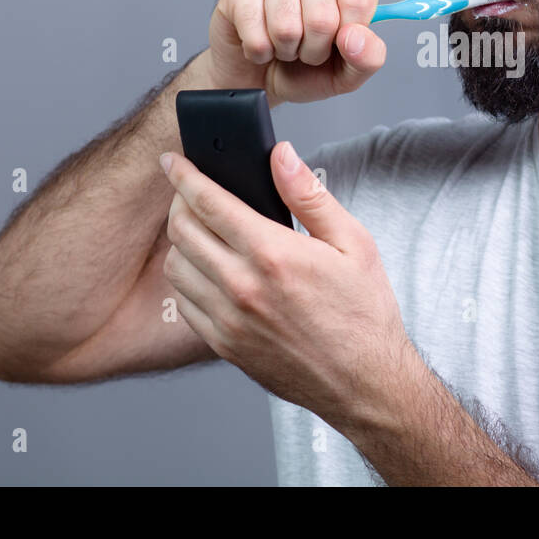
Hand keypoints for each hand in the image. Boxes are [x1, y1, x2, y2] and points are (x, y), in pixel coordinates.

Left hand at [158, 140, 412, 433]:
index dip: (184, 175)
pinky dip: (187, 277)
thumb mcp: (353, 243)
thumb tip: (281, 155)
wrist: (364, 383)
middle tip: (190, 192)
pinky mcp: (224, 345)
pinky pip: (185, 302)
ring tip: (200, 229)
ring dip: (180, 240)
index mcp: (274, 255)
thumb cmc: (364, 313)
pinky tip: (208, 269)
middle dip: (179, 202)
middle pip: (182, 230)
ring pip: (176, 266)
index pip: (209, 203)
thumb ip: (309, 195)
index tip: (174, 161)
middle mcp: (243, 287)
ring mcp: (229, 320)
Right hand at [204, 0, 386, 104]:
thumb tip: (355, 36)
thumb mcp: (348, 73)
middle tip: (306, 48)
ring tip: (284, 44)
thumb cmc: (305, 68)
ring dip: (285, 50)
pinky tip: (262, 42)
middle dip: (314, 50)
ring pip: (286, 27)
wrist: (259, 77)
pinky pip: (255, 31)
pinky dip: (258, 51)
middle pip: (322, 19)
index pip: (358, 0)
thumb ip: (368, 57)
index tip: (339, 42)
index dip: (348, 36)